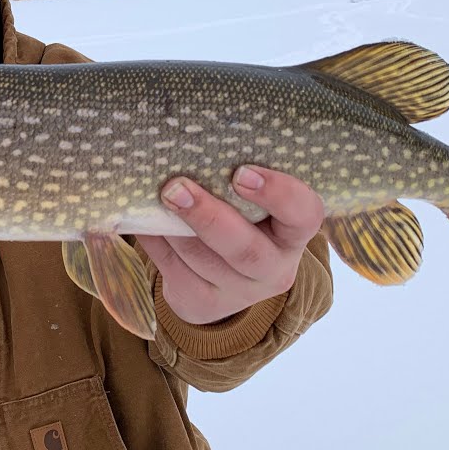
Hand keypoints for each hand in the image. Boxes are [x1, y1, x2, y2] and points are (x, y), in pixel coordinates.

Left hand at [137, 165, 324, 325]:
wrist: (222, 277)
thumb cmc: (240, 217)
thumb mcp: (252, 201)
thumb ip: (238, 177)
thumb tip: (193, 144)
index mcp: (294, 233)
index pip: (303, 214)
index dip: (277, 194)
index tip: (241, 173)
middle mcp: (274, 268)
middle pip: (246, 250)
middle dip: (208, 217)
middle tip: (175, 187)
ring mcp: (239, 292)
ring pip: (202, 260)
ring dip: (173, 227)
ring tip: (156, 198)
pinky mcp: (204, 304)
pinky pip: (175, 271)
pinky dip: (156, 242)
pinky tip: (145, 221)